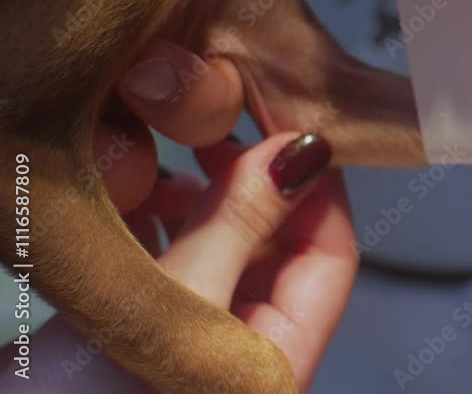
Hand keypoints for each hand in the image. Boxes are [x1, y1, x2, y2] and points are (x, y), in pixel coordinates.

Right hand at [2, 132, 354, 392]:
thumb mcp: (175, 304)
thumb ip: (238, 227)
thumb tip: (302, 154)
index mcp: (281, 357)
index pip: (330, 257)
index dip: (314, 188)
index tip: (283, 126)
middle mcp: (246, 351)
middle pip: (276, 248)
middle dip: (252, 185)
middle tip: (217, 128)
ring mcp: (195, 341)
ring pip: (220, 249)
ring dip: (199, 200)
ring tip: (166, 160)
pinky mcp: (145, 334)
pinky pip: (169, 263)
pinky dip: (156, 223)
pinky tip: (129, 191)